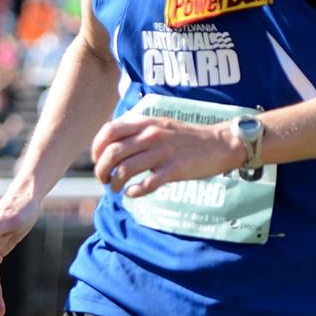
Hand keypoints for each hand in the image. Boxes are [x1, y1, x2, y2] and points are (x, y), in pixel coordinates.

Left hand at [92, 114, 241, 198]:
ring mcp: (164, 152)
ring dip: (115, 183)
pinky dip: (134, 191)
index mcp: (146, 123)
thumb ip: (137, 129)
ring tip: (115, 189)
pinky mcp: (176, 169)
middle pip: (112, 153)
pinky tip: (132, 193)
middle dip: (101, 170)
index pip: (109, 131)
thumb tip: (110, 139)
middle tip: (103, 179)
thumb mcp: (159, 124)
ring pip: (126, 170)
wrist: (219, 143)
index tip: (97, 160)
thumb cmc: (186, 137)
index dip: (96, 147)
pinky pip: (148, 184)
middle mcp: (152, 135)